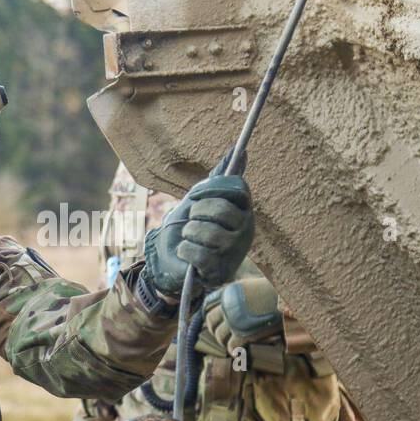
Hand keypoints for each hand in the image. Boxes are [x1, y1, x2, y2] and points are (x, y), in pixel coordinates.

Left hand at [143, 174, 253, 296]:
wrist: (173, 260)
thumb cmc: (193, 226)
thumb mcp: (203, 198)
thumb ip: (219, 178)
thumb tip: (239, 148)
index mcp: (244, 210)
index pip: (238, 189)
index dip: (213, 189)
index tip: (195, 194)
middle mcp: (246, 230)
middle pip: (221, 210)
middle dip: (196, 212)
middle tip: (192, 219)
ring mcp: (235, 252)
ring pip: (208, 233)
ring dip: (189, 233)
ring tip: (189, 237)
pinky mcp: (221, 272)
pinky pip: (198, 254)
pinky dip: (185, 251)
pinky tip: (187, 252)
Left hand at [205, 275, 283, 352]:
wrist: (288, 299)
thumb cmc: (274, 292)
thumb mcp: (251, 287)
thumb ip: (238, 296)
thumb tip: (231, 306)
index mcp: (228, 292)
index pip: (207, 307)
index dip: (210, 317)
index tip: (213, 324)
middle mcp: (228, 305)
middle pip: (211, 322)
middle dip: (216, 331)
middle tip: (223, 337)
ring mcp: (234, 319)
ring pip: (220, 336)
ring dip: (225, 343)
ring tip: (232, 345)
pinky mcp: (244, 333)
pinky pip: (232, 346)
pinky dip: (234, 351)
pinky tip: (239, 353)